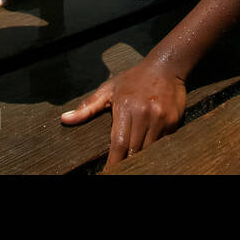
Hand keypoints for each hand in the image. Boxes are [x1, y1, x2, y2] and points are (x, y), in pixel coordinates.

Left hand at [61, 59, 186, 167]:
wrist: (166, 66)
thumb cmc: (134, 79)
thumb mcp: (108, 89)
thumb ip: (88, 107)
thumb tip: (65, 119)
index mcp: (125, 107)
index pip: (118, 143)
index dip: (112, 163)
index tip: (107, 173)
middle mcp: (144, 114)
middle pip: (134, 150)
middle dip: (126, 163)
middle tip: (119, 169)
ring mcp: (161, 119)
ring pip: (149, 149)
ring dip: (140, 156)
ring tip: (132, 161)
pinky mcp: (174, 122)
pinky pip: (163, 143)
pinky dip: (154, 147)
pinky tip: (148, 147)